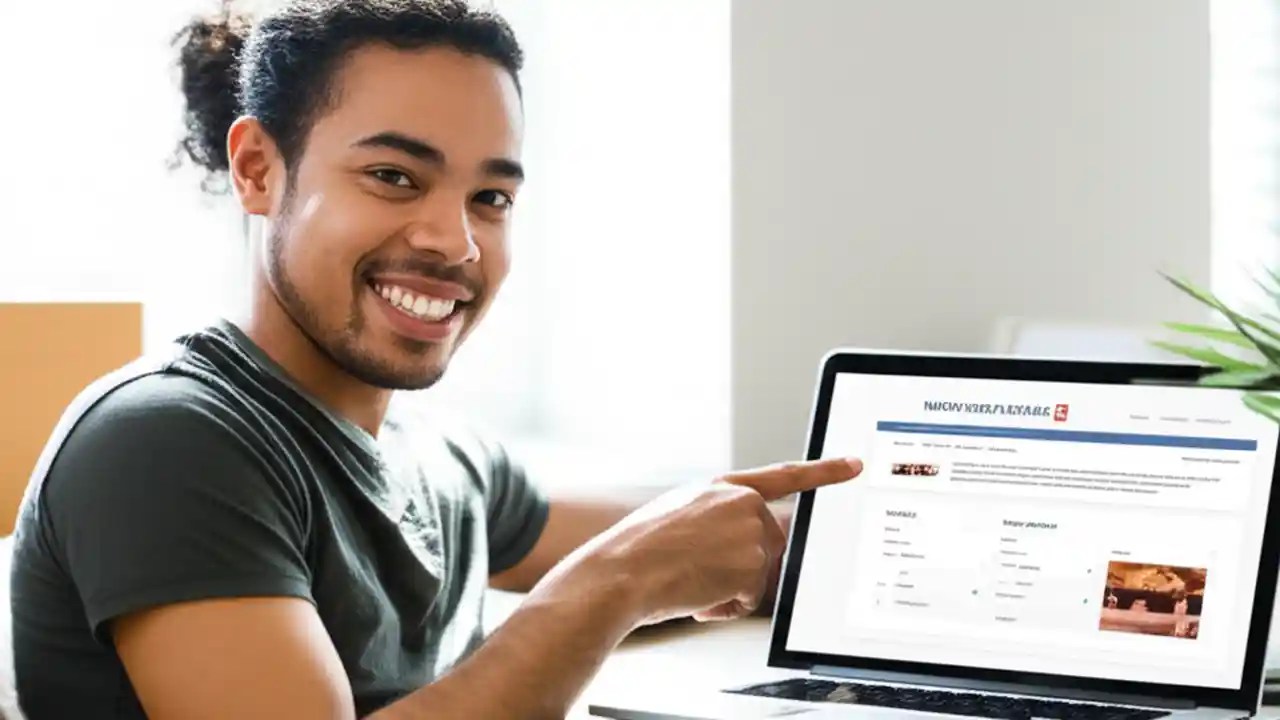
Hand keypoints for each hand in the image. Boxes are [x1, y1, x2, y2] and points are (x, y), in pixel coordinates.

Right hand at [573, 457, 862, 626]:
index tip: (853, 464)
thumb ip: (714, 518)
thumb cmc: (638, 549)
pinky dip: (723, 605)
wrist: (623, 571)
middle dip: (740, 567)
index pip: (784, 476)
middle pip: (768, 545)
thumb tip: (735, 547)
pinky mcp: (754, 562)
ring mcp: (751, 531)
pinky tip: (695, 593)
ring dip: (727, 587)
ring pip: (757, 574)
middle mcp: (742, 503)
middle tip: (696, 570)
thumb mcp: (678, 516)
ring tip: (688, 578)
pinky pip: (748, 599)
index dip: (823, 471)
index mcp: (721, 486)